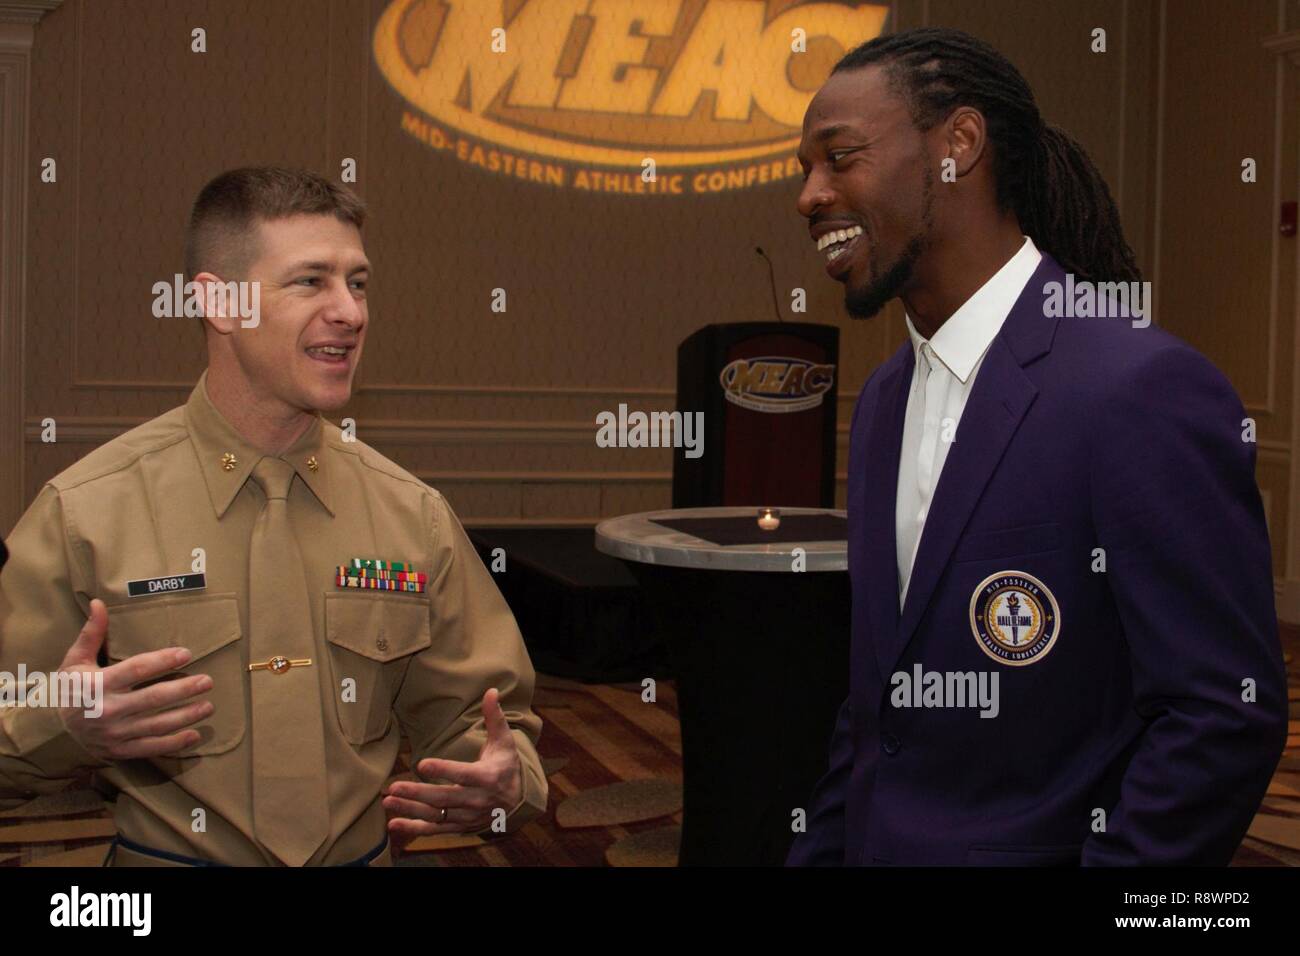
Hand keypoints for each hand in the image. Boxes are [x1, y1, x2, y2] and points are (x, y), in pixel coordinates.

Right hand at [56, 598, 214, 759]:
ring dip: (186, 715)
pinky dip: (174, 743)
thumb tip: (98, 603)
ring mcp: (114, 733)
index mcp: (98, 684)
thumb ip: (92, 633)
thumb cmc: (71, 688)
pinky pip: (151, 747)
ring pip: (157, 724)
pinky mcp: (119, 750)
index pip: (136, 670)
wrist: (52, 728)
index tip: (186, 654)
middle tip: (207, 681)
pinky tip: (195, 734)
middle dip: (184, 689)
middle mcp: (107, 709)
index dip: (162, 661)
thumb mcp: (75, 660)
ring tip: (209, 705)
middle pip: (153, 697)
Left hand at [383, 687, 523, 838]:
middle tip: (393, 787)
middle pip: (444, 798)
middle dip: (417, 793)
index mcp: (487, 777)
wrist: (517, 802)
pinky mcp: (459, 827)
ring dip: (410, 810)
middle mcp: (476, 800)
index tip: (422, 764)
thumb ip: (495, 717)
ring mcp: (467, 817)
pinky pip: (435, 830)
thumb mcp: (504, 741)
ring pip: (436, 816)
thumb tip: (491, 691)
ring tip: (388, 801)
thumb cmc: (505, 765)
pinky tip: (394, 823)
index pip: (463, 774)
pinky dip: (414, 829)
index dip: (443, 770)